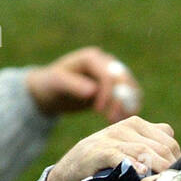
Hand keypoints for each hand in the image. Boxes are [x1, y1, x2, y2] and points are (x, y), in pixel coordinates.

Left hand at [25, 47, 141, 121]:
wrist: (51, 91)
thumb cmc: (51, 84)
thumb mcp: (58, 83)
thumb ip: (74, 85)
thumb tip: (93, 90)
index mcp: (92, 58)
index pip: (108, 75)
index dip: (107, 94)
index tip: (98, 111)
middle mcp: (105, 63)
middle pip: (123, 80)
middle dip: (121, 100)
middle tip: (113, 120)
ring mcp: (112, 75)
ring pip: (129, 88)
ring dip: (128, 105)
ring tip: (120, 122)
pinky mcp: (114, 88)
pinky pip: (128, 97)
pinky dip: (127, 108)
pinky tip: (121, 120)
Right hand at [45, 117, 179, 180]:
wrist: (69, 171)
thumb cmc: (103, 165)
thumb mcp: (128, 152)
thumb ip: (151, 150)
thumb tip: (177, 163)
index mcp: (138, 125)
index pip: (169, 141)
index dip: (177, 161)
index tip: (177, 180)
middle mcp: (128, 126)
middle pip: (162, 147)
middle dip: (170, 169)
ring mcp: (113, 136)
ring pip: (146, 152)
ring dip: (158, 170)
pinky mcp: (99, 150)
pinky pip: (121, 156)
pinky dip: (133, 165)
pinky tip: (142, 173)